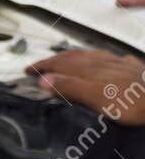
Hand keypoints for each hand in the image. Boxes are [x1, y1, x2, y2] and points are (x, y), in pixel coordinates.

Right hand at [29, 48, 144, 121]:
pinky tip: (102, 64)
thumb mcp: (94, 97)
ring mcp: (117, 64)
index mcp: (90, 68)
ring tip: (65, 61)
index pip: (61, 63)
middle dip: (55, 60)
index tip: (28, 70)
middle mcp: (102, 62)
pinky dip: (97, 62)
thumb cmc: (129, 101)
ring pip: (91, 56)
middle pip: (74, 56)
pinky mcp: (130, 69)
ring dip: (74, 58)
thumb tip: (43, 80)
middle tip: (42, 65)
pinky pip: (108, 61)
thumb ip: (69, 87)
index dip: (43, 66)